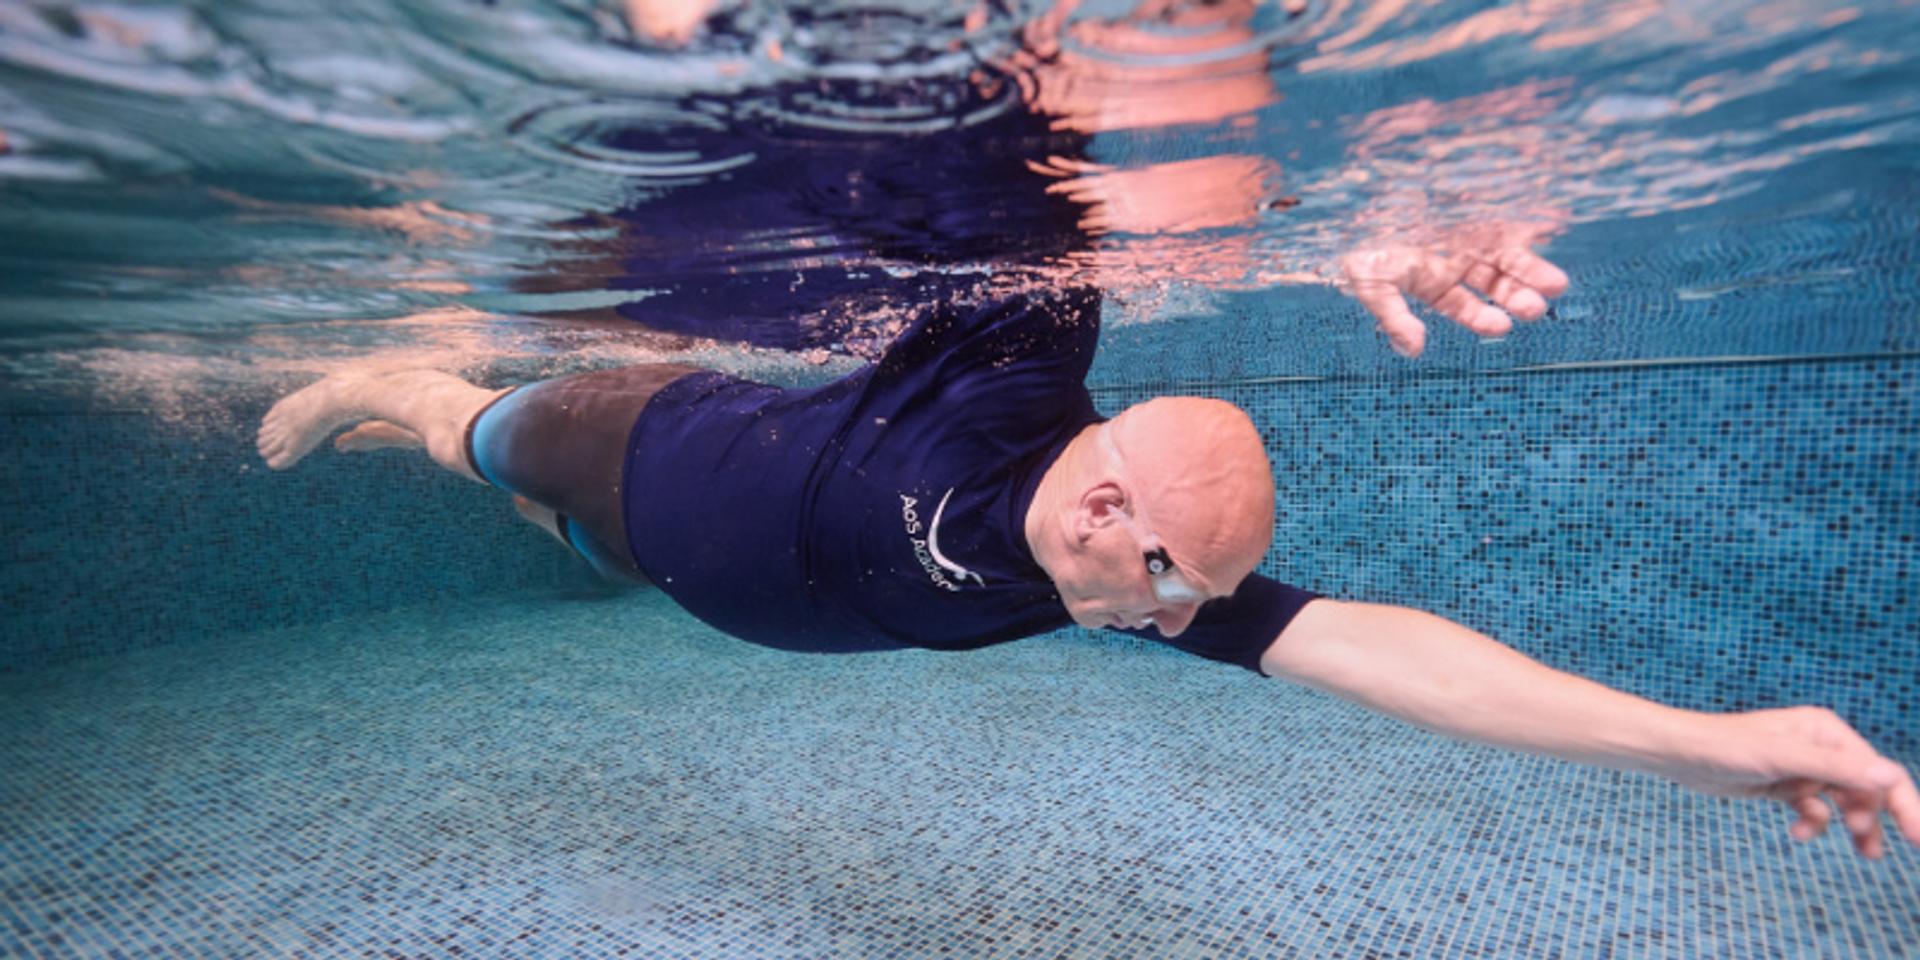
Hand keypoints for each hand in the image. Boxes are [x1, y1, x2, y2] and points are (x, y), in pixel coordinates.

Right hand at [1339, 224, 1569, 357]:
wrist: (1356, 195)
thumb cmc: (1361, 242)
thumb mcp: (1372, 284)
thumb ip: (1394, 317)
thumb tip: (1415, 351)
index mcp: (1433, 282)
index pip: (1463, 307)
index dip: (1482, 317)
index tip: (1502, 327)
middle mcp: (1456, 259)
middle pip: (1494, 282)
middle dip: (1516, 297)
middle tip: (1536, 310)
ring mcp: (1469, 230)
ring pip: (1507, 255)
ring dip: (1531, 270)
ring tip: (1557, 286)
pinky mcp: (1478, 203)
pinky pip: (1509, 216)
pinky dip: (1533, 225)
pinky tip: (1553, 232)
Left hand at [1656, 707, 1919, 858]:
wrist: (1680, 754)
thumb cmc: (1726, 747)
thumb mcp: (1784, 759)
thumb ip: (1837, 769)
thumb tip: (1889, 776)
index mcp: (1827, 731)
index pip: (1878, 771)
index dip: (1903, 804)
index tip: (1919, 837)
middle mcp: (1820, 746)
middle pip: (1865, 787)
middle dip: (1879, 818)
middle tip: (1884, 853)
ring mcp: (1803, 766)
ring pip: (1843, 800)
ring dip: (1853, 825)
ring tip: (1866, 854)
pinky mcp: (1785, 784)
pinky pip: (1814, 808)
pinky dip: (1813, 822)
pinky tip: (1798, 834)